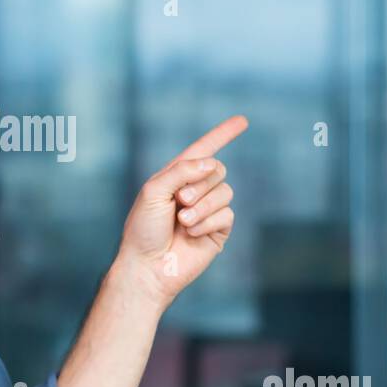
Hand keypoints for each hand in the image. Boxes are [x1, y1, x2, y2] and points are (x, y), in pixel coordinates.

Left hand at [115, 115, 247, 310]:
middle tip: (180, 201)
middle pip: (218, 169)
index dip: (222, 134)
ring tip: (182, 221)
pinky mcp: (218, 231)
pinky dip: (208, 222)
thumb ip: (181, 170)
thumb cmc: (143, 229)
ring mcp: (208, 211)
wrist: (147, 266)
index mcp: (176, 177)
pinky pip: (227, 215)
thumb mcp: (154, 190)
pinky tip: (192, 234)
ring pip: (225, 192)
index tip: (243, 120)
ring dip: (203, 206)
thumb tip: (211, 162)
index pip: (203, 150)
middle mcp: (194, 191)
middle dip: (200, 183)